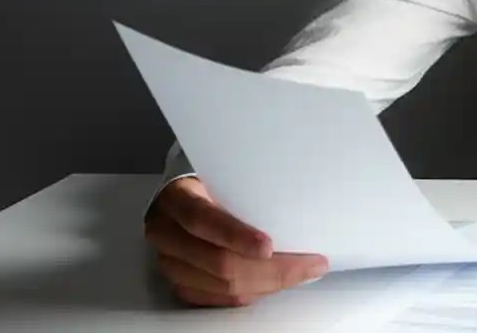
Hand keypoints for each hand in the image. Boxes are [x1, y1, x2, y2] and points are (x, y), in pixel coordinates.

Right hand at [144, 177, 328, 306]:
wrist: (182, 196)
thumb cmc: (212, 184)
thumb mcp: (225, 177)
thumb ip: (248, 193)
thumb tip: (297, 214)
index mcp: (176, 199)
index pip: (202, 220)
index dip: (235, 236)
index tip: (269, 246)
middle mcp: (166, 233)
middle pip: (218, 262)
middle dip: (270, 269)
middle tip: (309, 264)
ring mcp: (169, 263)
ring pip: (222, 287)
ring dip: (268, 285)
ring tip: (301, 274)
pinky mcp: (179, 283)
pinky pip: (219, 299)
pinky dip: (252, 293)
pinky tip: (275, 283)